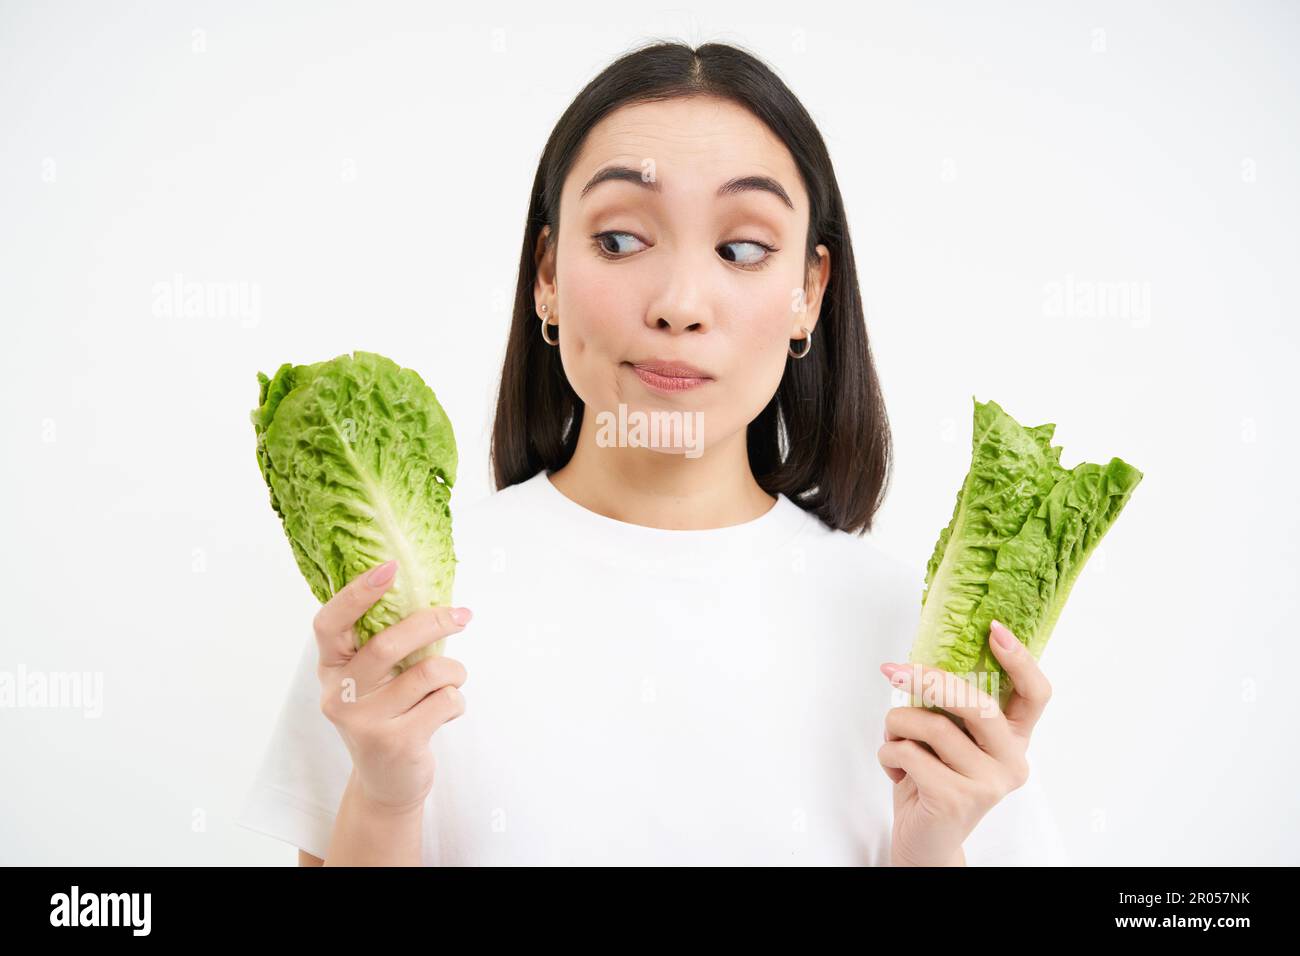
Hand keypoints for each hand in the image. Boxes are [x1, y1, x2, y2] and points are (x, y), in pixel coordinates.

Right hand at [312, 559, 472, 812]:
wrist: (388, 783)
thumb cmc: (388, 715)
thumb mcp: (376, 679)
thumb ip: (386, 642)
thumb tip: (431, 592)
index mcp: (331, 668)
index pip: (329, 623)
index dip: (357, 593)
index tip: (389, 567)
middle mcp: (339, 694)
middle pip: (388, 643)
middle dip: (434, 623)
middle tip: (462, 615)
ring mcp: (363, 722)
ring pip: (428, 672)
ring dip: (454, 671)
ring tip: (453, 680)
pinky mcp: (395, 742)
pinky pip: (445, 701)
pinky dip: (457, 700)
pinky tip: (446, 711)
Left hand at [876, 619, 1051, 865]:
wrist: (925, 842)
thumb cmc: (932, 781)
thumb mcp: (948, 739)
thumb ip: (950, 707)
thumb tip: (920, 659)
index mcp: (1014, 740)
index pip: (1036, 694)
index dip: (1021, 659)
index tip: (995, 630)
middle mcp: (1012, 762)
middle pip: (978, 703)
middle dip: (930, 680)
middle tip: (895, 669)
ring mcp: (988, 784)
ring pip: (933, 726)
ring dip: (897, 724)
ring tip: (892, 738)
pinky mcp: (957, 799)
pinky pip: (910, 753)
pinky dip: (888, 752)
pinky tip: (894, 769)